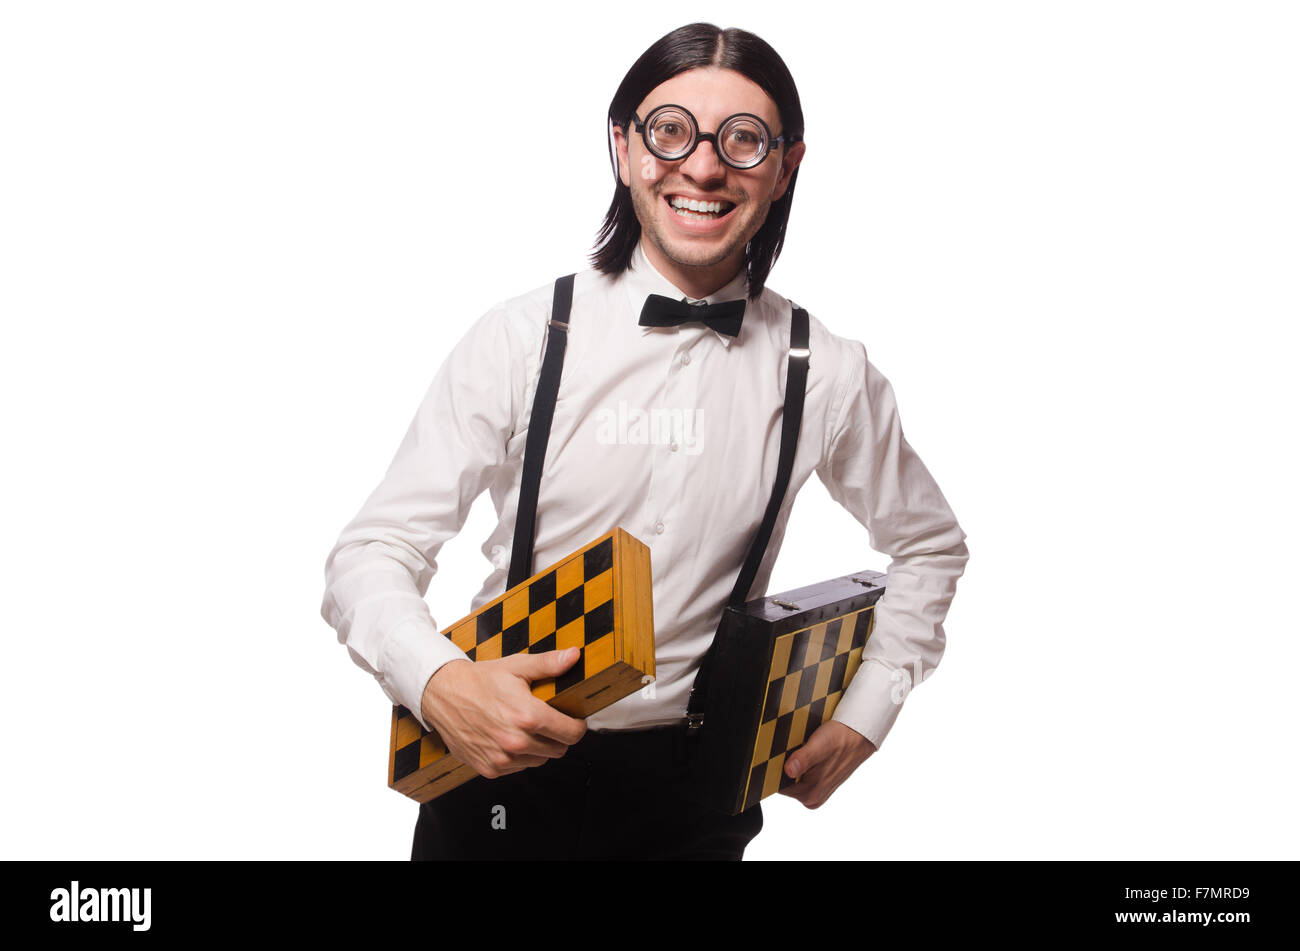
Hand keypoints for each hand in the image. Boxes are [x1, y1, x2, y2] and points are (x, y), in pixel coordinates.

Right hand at [419, 647, 587, 778]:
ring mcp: (502, 759)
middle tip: (547, 721)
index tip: (573, 719)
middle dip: (558, 736)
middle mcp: (516, 742)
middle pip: (559, 750)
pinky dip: (519, 756)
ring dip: (539, 748)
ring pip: (540, 761)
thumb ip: (549, 665)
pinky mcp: (489, 769)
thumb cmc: (480, 680)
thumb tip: (574, 656)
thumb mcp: (517, 666)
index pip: (572, 733)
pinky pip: (518, 768)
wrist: (443, 694)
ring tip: (525, 728)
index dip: (577, 725)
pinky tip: (508, 737)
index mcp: (528, 716)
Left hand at [778, 720, 876, 808]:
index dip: (774, 769)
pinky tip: (808, 753)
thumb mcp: (819, 745)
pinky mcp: (819, 784)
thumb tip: (788, 771)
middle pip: (784, 783)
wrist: (859, 736)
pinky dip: (800, 765)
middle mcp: (813, 798)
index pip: (778, 786)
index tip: (778, 755)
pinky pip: (801, 776)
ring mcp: (816, 792)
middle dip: (784, 767)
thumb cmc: (841, 739)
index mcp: (810, 794)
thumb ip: (803, 759)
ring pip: (792, 779)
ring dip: (793, 764)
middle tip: (794, 749)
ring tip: (803, 749)